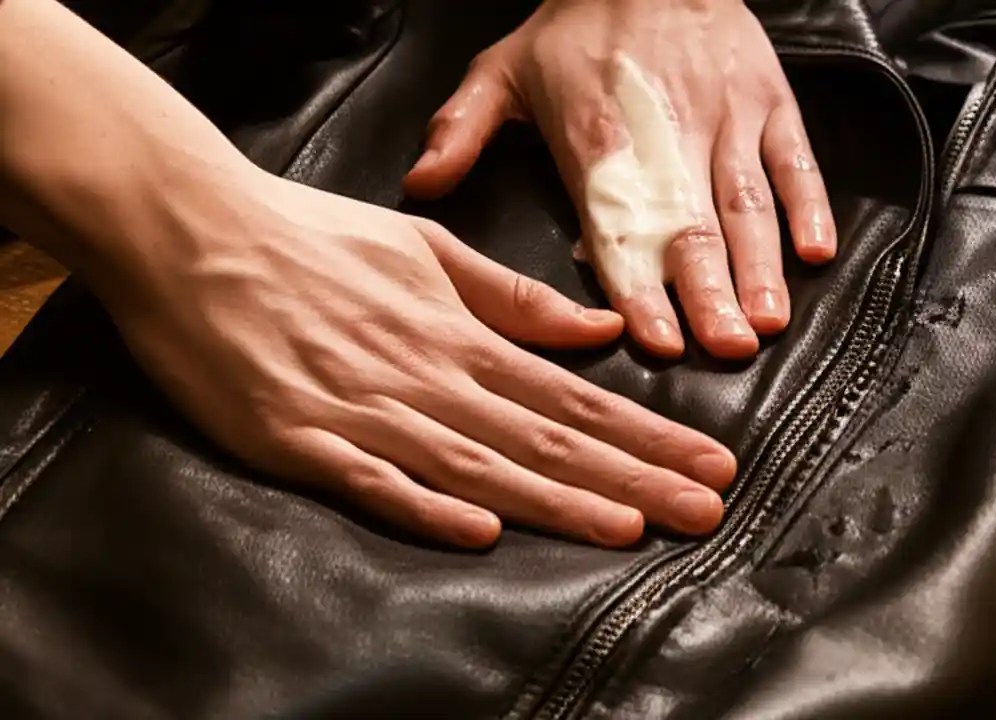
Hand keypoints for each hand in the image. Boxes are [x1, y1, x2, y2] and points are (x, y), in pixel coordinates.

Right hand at [106, 171, 734, 548]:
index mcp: (459, 334)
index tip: (709, 461)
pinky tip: (480, 531)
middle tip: (704, 510)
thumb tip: (598, 328)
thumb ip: (514, 298)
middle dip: (634, 477)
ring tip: (632, 529)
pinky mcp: (299, 440)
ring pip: (480, 464)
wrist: (190, 231)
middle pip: (547, 439)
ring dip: (559, 501)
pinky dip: (425, 505)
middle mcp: (427, 376)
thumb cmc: (311, 236)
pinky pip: (371, 480)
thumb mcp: (426, 247)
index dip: (648, 434)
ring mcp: (363, 411)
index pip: (574, 396)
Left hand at [404, 0, 836, 359]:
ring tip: (767, 321)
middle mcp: (668, 134)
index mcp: (598, 137)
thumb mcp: (503, 70)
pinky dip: (810, 205)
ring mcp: (726, 117)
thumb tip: (419, 186)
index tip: (658, 340)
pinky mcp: (768, 100)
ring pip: (746, 201)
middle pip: (692, 224)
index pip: (619, 227)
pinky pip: (794, 158)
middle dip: (711, 293)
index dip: (641, 288)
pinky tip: (816, 253)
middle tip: (726, 349)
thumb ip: (460, 130)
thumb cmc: (577, 27)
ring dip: (759, 265)